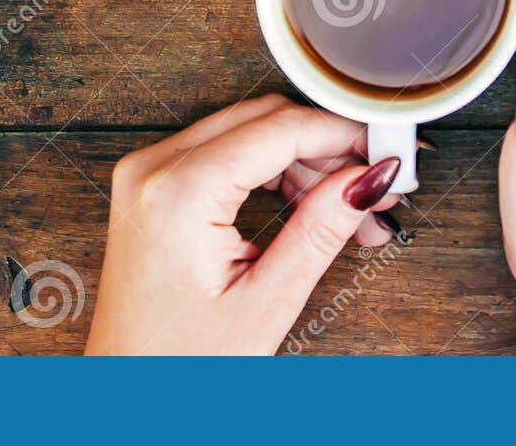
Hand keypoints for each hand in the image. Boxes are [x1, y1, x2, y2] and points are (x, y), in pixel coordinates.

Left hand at [85, 94, 401, 354]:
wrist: (125, 396)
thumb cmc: (177, 366)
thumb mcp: (264, 303)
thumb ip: (320, 230)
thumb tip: (368, 178)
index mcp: (178, 191)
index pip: (282, 128)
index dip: (345, 134)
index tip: (389, 151)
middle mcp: (154, 168)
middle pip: (265, 119)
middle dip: (329, 147)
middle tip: (377, 185)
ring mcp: (149, 174)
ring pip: (249, 131)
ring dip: (305, 160)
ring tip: (350, 211)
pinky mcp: (154, 187)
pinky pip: (226, 152)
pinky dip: (273, 170)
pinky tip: (310, 204)